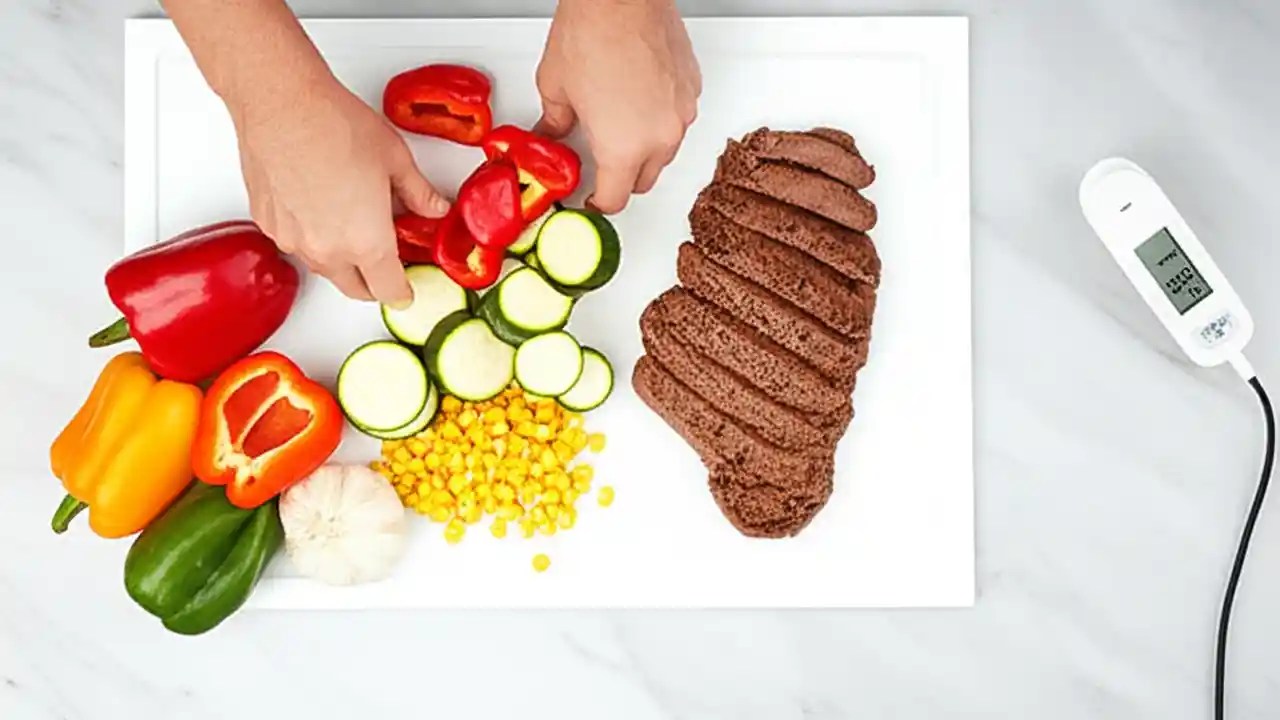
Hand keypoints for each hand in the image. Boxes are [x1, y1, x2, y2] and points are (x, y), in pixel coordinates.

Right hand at [232, 76, 448, 306]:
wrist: (281, 103)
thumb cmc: (335, 125)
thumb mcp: (396, 160)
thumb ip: (419, 194)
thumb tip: (434, 208)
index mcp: (367, 243)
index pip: (389, 291)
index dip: (403, 293)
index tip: (407, 290)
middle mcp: (327, 251)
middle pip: (355, 288)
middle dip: (373, 282)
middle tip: (387, 263)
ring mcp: (293, 240)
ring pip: (324, 267)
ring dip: (341, 259)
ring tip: (355, 225)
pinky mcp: (267, 224)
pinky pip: (297, 243)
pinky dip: (312, 236)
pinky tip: (321, 206)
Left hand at [536, 0, 700, 212]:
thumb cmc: (592, 32)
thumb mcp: (555, 87)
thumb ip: (555, 122)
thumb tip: (551, 132)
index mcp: (623, 149)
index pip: (616, 200)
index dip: (598, 205)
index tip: (591, 201)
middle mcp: (659, 137)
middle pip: (644, 180)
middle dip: (621, 178)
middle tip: (599, 163)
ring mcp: (681, 113)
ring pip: (664, 150)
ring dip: (643, 148)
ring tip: (618, 125)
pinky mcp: (692, 89)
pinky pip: (676, 119)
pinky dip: (658, 118)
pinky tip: (637, 99)